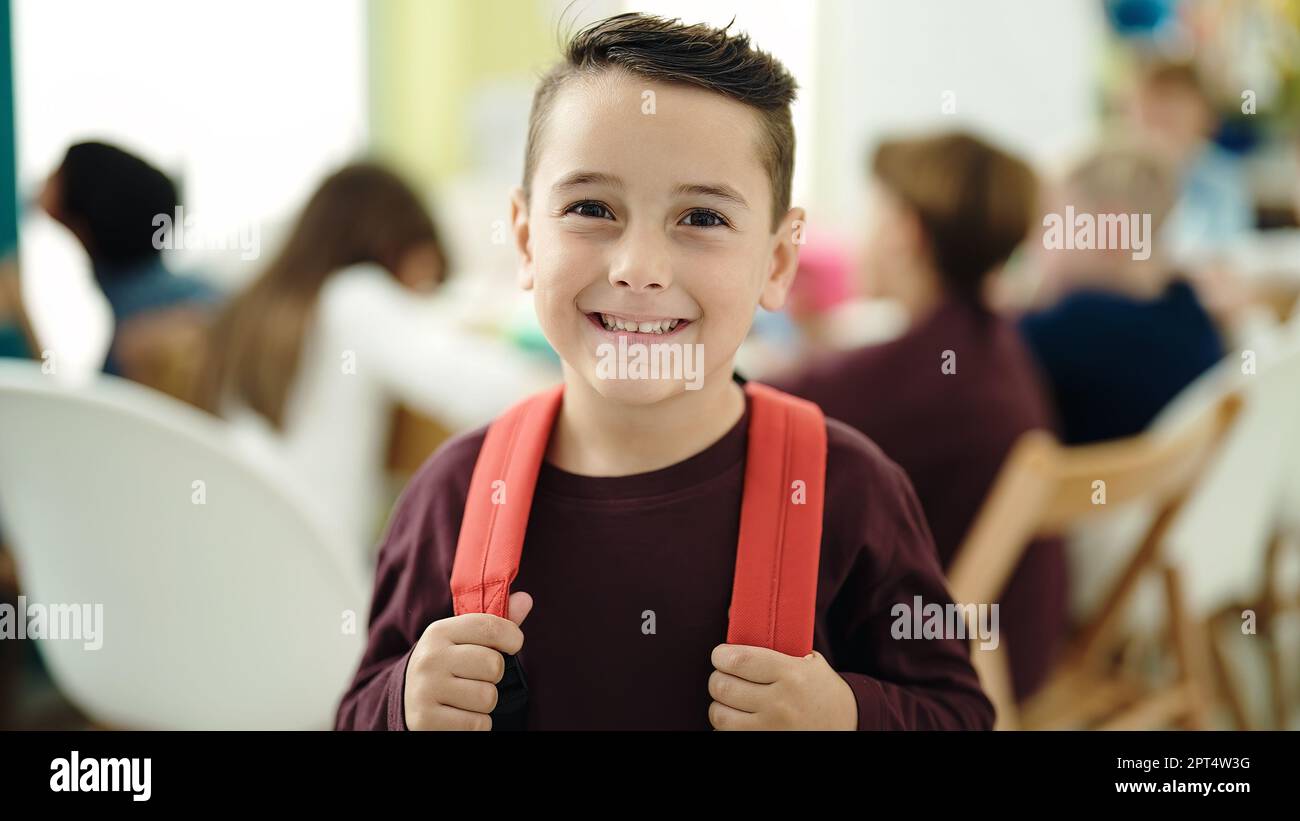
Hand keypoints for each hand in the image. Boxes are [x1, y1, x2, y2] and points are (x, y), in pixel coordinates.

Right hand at [403, 591, 532, 729]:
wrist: (405, 698)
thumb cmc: (446, 664)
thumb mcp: (462, 639)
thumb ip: (495, 622)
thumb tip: (526, 599)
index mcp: (440, 632)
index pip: (491, 627)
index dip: (512, 638)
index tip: (511, 646)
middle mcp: (430, 658)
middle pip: (494, 665)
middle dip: (494, 675)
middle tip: (478, 677)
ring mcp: (425, 690)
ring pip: (488, 697)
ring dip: (485, 703)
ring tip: (467, 698)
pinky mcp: (426, 720)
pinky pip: (478, 724)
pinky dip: (477, 723)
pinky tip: (461, 715)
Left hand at [708, 644, 857, 729]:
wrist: (846, 723)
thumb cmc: (819, 687)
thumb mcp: (806, 659)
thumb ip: (774, 640)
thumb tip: (732, 612)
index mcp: (792, 674)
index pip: (739, 660)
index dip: (720, 656)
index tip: (720, 655)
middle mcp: (781, 703)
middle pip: (723, 687)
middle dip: (718, 678)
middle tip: (724, 675)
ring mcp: (772, 728)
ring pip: (719, 714)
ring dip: (719, 704)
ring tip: (730, 699)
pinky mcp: (765, 743)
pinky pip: (726, 734)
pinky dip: (726, 725)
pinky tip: (738, 717)